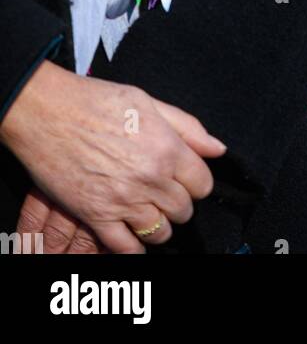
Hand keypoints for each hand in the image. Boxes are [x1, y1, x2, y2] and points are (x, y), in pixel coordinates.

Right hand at [0, 60, 226, 253]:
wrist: (48, 112)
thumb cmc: (98, 101)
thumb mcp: (149, 102)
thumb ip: (188, 127)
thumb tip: (217, 149)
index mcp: (167, 148)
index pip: (202, 184)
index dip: (196, 182)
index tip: (185, 179)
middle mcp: (151, 178)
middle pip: (183, 210)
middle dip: (179, 203)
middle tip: (165, 194)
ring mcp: (123, 200)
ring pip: (160, 232)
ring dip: (159, 225)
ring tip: (150, 213)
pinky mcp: (96, 216)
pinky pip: (126, 247)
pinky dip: (134, 247)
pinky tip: (132, 235)